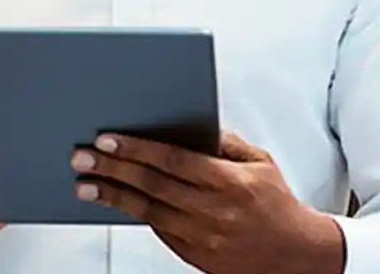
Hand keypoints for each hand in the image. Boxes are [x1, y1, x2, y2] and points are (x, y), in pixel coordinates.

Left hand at [71, 131, 344, 273]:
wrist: (297, 257)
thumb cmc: (276, 204)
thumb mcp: (258, 163)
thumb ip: (223, 142)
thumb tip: (188, 123)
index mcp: (229, 182)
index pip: (172, 160)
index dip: (136, 149)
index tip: (107, 139)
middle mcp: (214, 211)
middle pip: (152, 185)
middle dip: (112, 169)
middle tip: (81, 157)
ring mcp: (204, 237)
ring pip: (148, 211)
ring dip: (112, 196)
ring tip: (85, 184)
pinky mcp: (196, 256)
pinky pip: (158, 230)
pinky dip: (134, 213)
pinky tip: (114, 201)